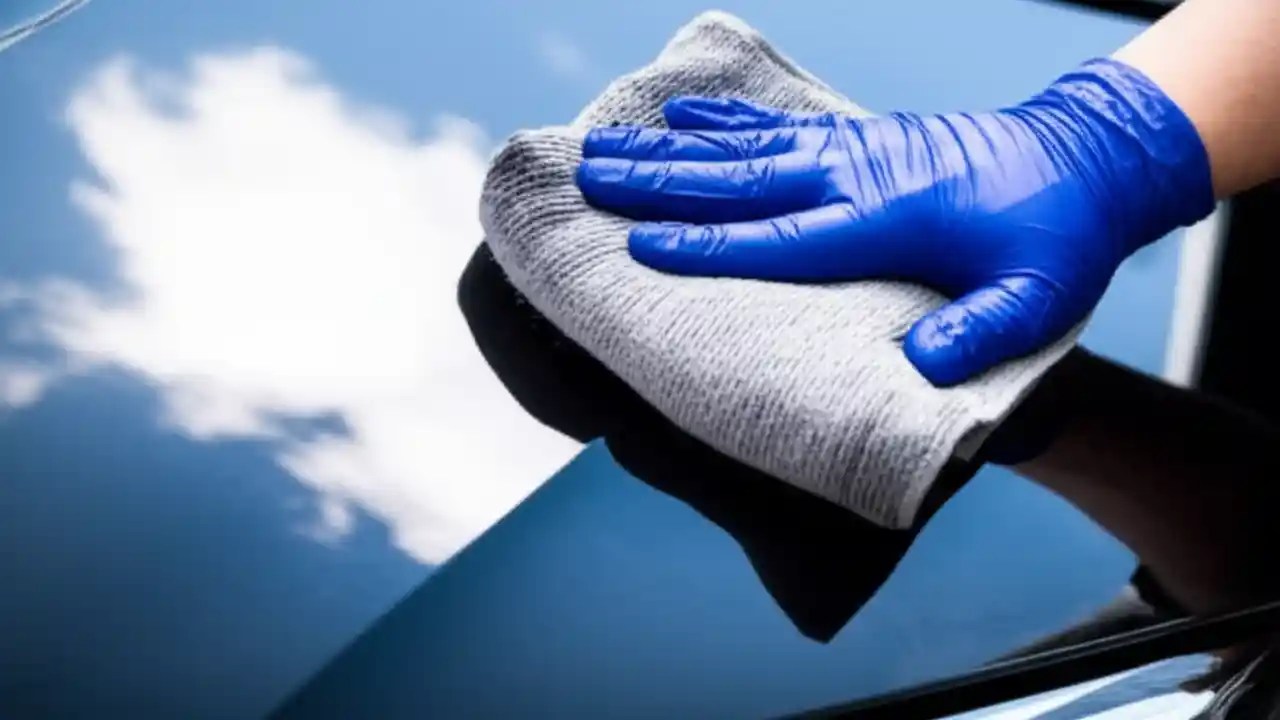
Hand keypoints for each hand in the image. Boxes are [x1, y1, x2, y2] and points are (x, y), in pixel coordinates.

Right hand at [576, 59, 1213, 385]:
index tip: (642, 246)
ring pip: (745, 149)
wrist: (1087, 156)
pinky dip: (725, 121)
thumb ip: (980, 331)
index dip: (709, 245)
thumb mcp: (1040, 298)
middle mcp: (856, 175)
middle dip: (658, 184)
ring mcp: (853, 149)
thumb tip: (921, 368)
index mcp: (887, 219)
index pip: (781, 237)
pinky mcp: (858, 137)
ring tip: (607, 145)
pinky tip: (683, 115)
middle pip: (739, 181)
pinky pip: (777, 125)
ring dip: (671, 149)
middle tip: (588, 179)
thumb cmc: (1058, 235)